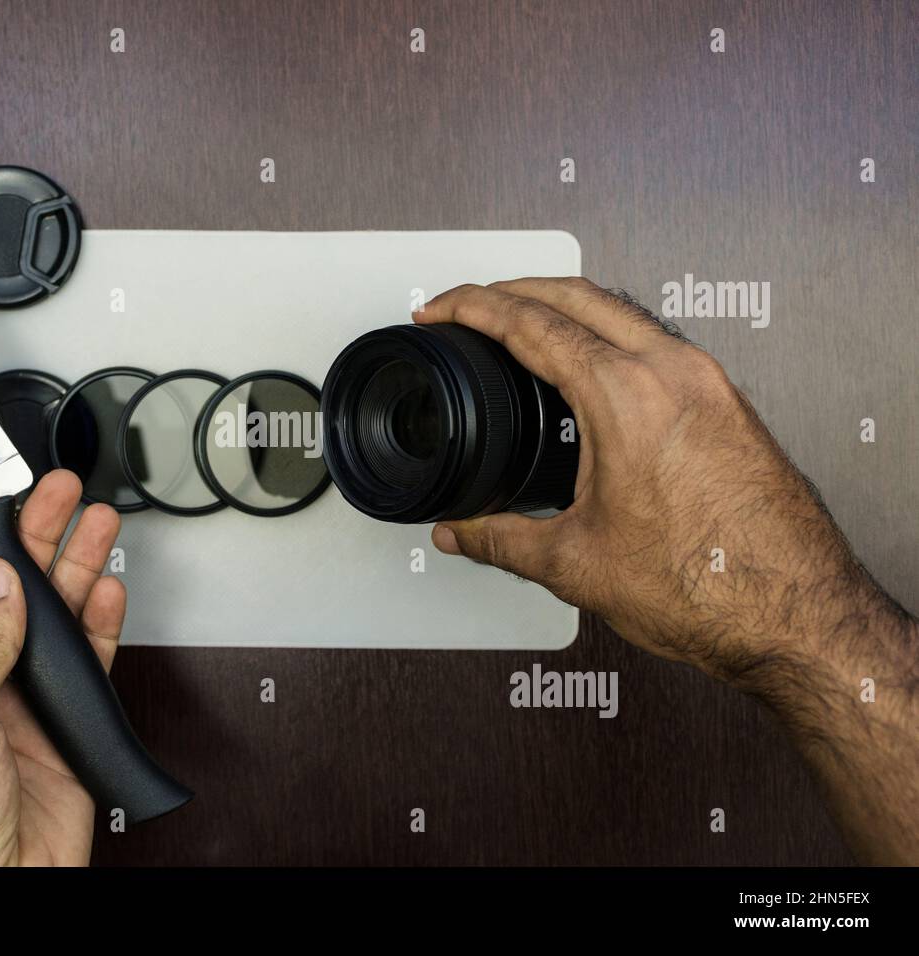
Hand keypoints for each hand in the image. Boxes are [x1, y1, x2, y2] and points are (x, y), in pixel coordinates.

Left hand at [0, 470, 125, 865]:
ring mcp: (18, 708)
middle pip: (7, 594)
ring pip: (53, 623)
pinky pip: (86, 667)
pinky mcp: (63, 732)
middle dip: (36, 539)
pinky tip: (106, 590)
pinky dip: (100, 626)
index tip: (4, 499)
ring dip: (75, 572)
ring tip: (96, 524)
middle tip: (61, 493)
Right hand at [419, 278, 898, 684]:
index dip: (472, 307)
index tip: (441, 306)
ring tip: (525, 326)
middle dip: (514, 288)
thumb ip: (501, 539)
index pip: (531, 323)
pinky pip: (655, 341)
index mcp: (626, 396)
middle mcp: (674, 373)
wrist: (796, 614)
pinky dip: (608, 335)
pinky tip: (591, 368)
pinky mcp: (727, 402)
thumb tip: (463, 531)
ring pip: (622, 311)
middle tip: (472, 303)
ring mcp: (708, 382)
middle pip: (577, 294)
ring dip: (566, 306)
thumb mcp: (575, 562)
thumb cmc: (711, 586)